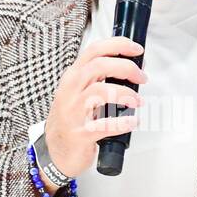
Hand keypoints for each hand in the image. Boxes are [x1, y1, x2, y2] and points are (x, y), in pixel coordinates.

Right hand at [42, 36, 146, 181]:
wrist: (55, 151)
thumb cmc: (70, 120)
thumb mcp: (78, 93)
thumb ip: (99, 78)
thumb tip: (130, 68)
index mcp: (73, 78)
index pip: (94, 51)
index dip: (118, 45)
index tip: (136, 49)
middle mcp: (71, 91)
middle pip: (99, 66)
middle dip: (126, 68)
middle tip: (141, 77)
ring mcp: (73, 112)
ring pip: (100, 91)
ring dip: (125, 93)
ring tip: (137, 100)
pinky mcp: (80, 134)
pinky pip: (103, 125)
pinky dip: (121, 123)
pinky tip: (132, 122)